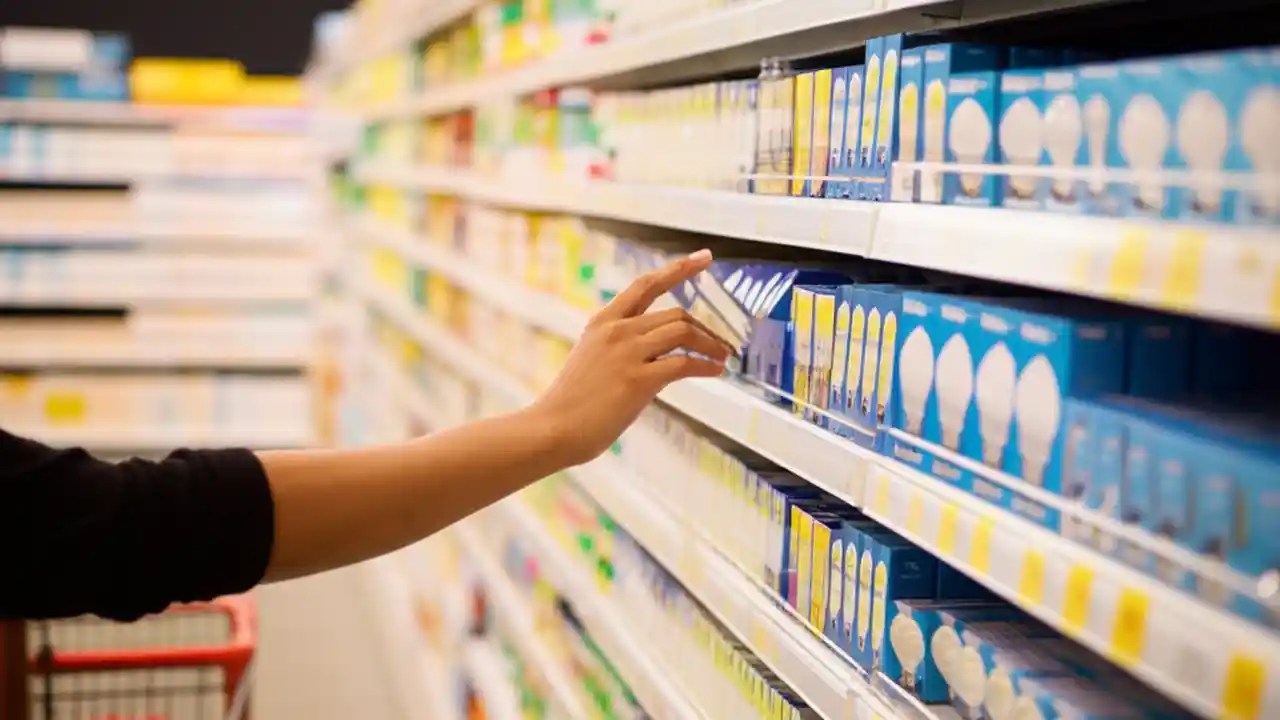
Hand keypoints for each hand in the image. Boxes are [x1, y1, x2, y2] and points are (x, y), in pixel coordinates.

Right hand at [532, 249, 733, 464]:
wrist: (552, 429)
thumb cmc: (572, 404)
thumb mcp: (592, 359)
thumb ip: (621, 347)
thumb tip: (658, 354)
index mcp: (603, 322)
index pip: (646, 284)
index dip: (679, 269)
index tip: (705, 257)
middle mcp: (616, 330)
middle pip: (675, 313)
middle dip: (705, 328)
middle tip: (721, 344)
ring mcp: (627, 353)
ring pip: (683, 332)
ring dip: (710, 344)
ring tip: (723, 358)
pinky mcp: (638, 380)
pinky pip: (683, 363)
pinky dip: (705, 365)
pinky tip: (715, 371)